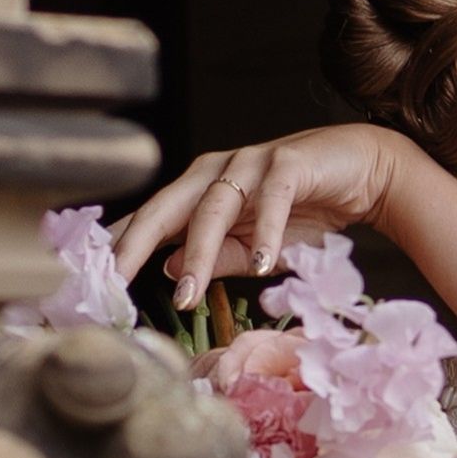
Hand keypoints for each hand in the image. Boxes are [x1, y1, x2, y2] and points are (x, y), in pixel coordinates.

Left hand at [110, 123, 411, 308]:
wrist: (366, 172)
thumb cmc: (309, 211)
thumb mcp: (258, 249)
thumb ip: (217, 257)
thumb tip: (166, 271)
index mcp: (200, 190)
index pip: (150, 220)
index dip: (120, 247)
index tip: (90, 281)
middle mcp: (216, 171)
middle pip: (165, 208)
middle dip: (135, 245)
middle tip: (114, 283)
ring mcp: (252, 163)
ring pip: (212, 208)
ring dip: (198, 253)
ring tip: (187, 293)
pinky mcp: (290, 164)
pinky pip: (272, 201)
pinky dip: (266, 233)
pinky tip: (261, 265)